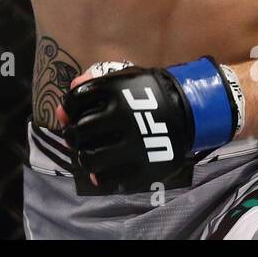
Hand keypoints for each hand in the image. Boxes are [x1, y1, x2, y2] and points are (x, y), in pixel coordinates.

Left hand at [59, 57, 239, 192]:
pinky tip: (98, 172)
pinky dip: (99, 177)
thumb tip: (70, 89)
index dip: (67, 108)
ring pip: (91, 157)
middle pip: (80, 131)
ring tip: (85, 154)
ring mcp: (134, 145)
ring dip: (83, 156)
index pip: (75, 101)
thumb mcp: (126, 77)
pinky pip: (111, 179)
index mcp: (116, 90)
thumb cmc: (150, 93)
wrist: (190, 111)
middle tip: (74, 136)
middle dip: (71, 134)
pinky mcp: (144, 168)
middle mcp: (123, 117)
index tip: (69, 112)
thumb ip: (95, 80)